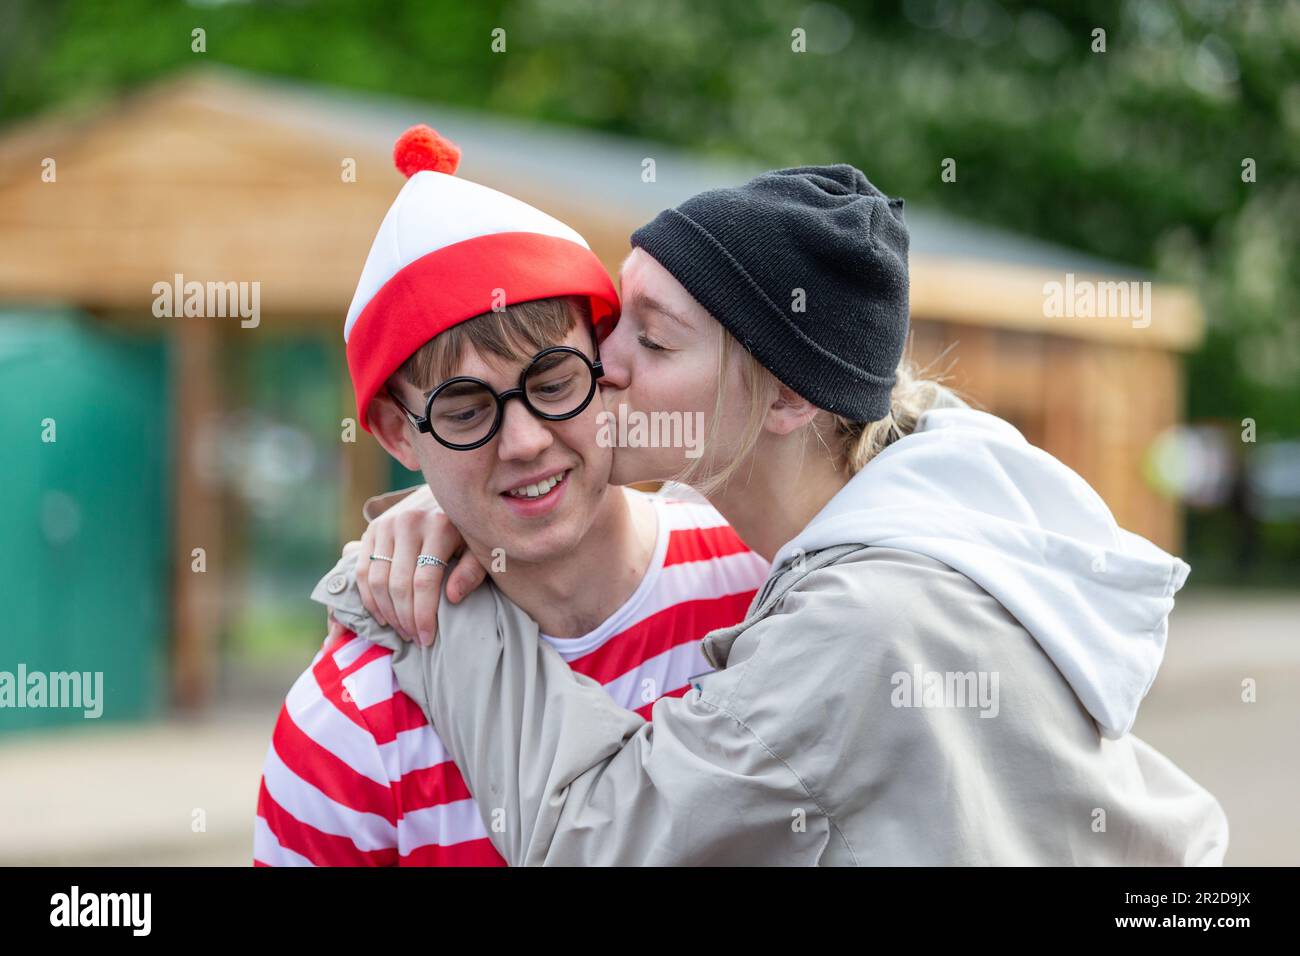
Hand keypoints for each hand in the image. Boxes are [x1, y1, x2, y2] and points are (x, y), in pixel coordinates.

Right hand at [351, 502, 485, 646]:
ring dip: (387, 612)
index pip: (425, 581)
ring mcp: (387, 523)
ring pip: (377, 580)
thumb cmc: (468, 532)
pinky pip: (363, 570)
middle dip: (405, 618)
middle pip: (399, 584)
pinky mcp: (373, 528)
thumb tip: (452, 597)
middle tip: (414, 639)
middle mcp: (410, 521)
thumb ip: (471, 572)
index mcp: (440, 525)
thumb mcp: (479, 549)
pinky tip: (383, 616)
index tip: (427, 639)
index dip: (424, 615)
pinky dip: (369, 598)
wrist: (449, 495)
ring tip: (401, 631)